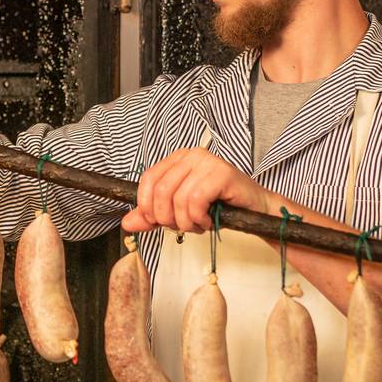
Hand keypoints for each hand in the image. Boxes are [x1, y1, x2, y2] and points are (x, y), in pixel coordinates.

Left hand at [122, 148, 269, 232]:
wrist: (254, 210)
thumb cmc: (217, 207)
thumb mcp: (179, 213)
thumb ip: (152, 216)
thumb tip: (127, 223)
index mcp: (177, 159)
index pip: (148, 179)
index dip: (147, 206)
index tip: (157, 221)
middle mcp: (191, 155)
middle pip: (161, 191)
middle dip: (167, 218)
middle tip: (183, 226)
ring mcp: (207, 161)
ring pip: (178, 198)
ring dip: (186, 221)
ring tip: (199, 224)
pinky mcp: (222, 173)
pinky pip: (196, 200)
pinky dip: (199, 218)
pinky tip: (209, 220)